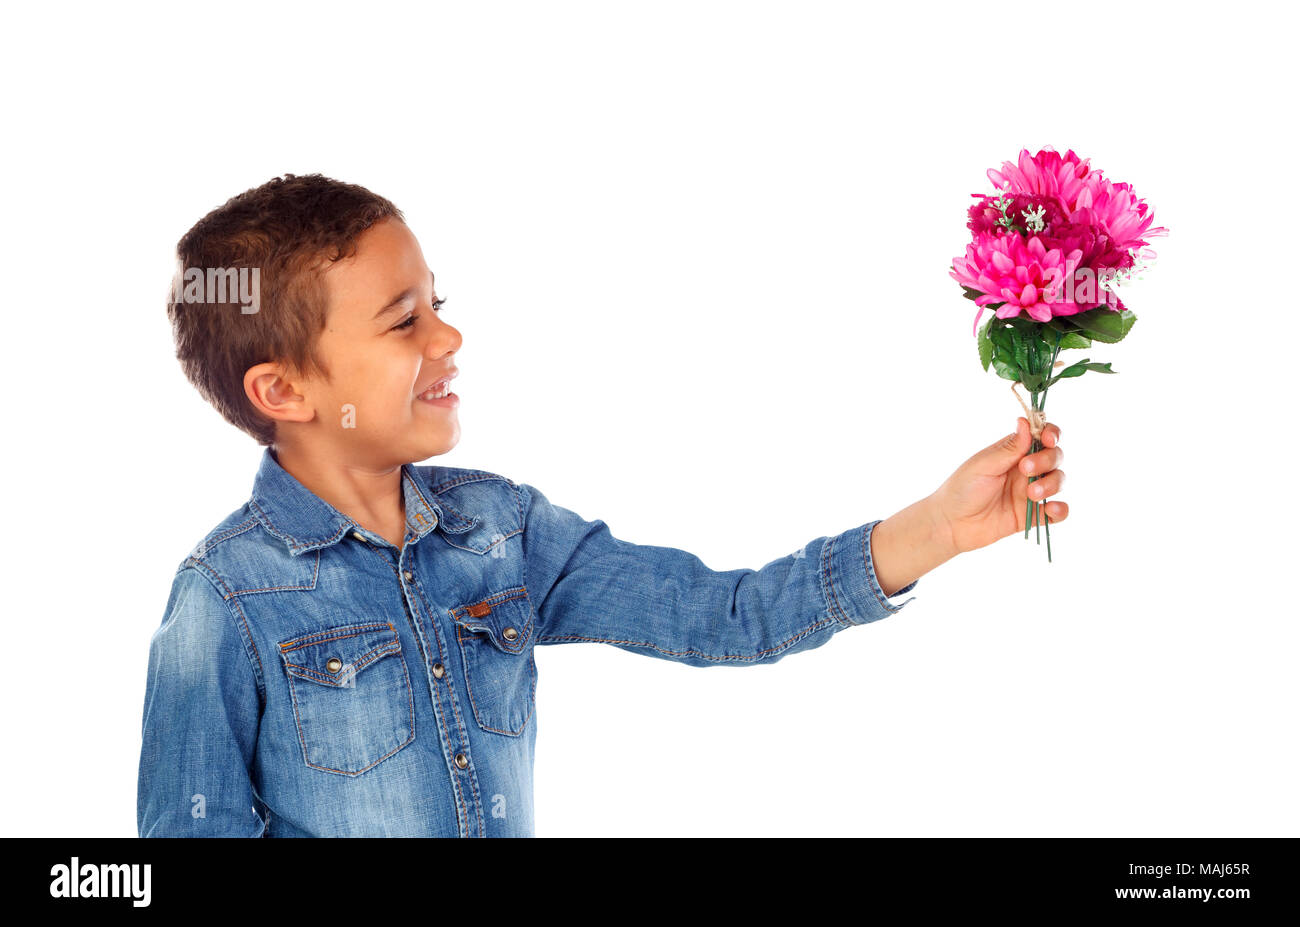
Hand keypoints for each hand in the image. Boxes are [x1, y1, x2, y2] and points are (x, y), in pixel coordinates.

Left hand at [928, 417, 1067, 555]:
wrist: (951, 524)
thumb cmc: (961, 489)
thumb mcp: (983, 465)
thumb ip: (1009, 448)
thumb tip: (1025, 421)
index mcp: (1014, 452)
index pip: (1042, 436)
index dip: (1051, 434)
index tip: (1048, 439)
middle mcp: (1026, 470)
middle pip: (1054, 456)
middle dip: (1047, 460)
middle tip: (1025, 469)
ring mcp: (1031, 492)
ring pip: (1058, 481)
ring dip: (1052, 484)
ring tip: (1031, 494)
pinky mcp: (1033, 515)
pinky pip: (1058, 512)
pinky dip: (1061, 510)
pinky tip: (1051, 509)